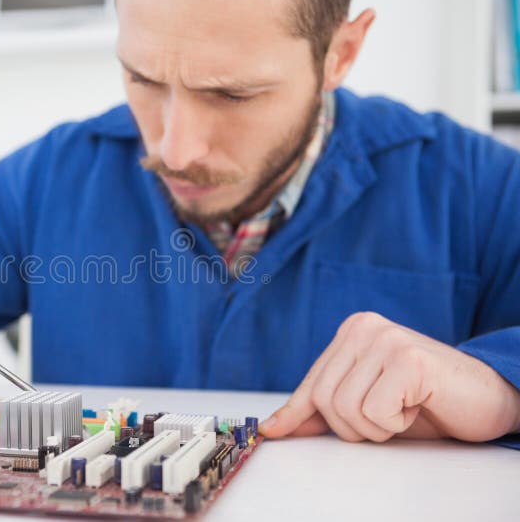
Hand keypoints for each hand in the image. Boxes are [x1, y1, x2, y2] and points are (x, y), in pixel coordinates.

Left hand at [259, 312, 519, 441]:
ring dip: (376, 428)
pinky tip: (416, 407)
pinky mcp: (408, 358)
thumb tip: (275, 426)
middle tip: (386, 419)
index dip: (296, 414)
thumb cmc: (425, 402)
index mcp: (351, 332)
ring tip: (402, 410)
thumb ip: (323, 410)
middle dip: (352, 428)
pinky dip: (395, 424)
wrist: (487, 398)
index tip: (273, 432)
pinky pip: (375, 411)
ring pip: (346, 408)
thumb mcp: (366, 404)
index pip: (312, 383)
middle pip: (325, 400)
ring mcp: (386, 339)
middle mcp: (364, 328)